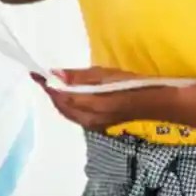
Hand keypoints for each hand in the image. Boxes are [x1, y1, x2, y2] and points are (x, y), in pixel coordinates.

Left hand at [32, 67, 166, 131]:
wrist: (159, 103)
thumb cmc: (134, 86)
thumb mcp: (107, 77)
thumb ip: (81, 78)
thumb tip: (56, 74)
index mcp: (88, 109)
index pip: (60, 98)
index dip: (47, 85)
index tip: (36, 73)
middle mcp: (88, 120)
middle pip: (62, 107)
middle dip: (52, 93)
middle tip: (43, 76)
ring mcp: (96, 123)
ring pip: (70, 112)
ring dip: (61, 99)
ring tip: (55, 83)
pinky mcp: (102, 121)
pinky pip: (78, 113)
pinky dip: (71, 103)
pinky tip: (73, 93)